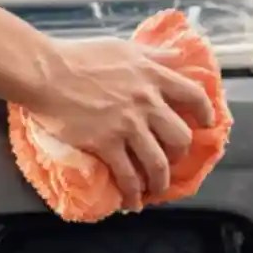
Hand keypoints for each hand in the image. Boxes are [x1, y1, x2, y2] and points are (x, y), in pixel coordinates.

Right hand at [23, 36, 216, 211]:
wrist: (46, 72)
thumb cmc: (79, 56)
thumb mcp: (124, 48)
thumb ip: (154, 55)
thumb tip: (178, 55)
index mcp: (152, 76)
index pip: (193, 96)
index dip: (205, 112)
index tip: (206, 124)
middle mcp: (146, 102)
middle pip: (181, 137)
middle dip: (180, 155)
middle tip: (172, 160)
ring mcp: (128, 125)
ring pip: (159, 163)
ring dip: (160, 182)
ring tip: (155, 189)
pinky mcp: (107, 143)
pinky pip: (128, 176)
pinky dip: (133, 194)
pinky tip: (132, 203)